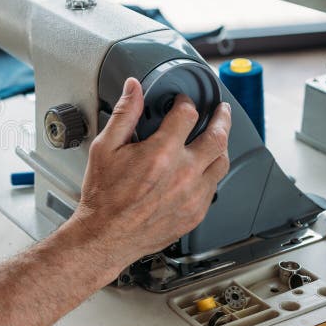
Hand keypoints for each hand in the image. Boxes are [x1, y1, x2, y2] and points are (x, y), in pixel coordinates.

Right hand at [70, 77, 231, 269]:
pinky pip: (214, 187)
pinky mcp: (195, 213)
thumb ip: (125, 114)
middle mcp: (183, 173)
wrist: (105, 236)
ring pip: (222, 163)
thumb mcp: (105, 148)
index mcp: (161, 153)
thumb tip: (134, 89)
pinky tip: (203, 168)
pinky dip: (211, 172)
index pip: (187, 115)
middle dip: (222, 118)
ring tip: (217, 138)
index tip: (181, 102)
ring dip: (221, 146)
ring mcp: (193, 195)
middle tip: (221, 111)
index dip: (185, 103)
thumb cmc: (103, 196)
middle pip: (218, 137)